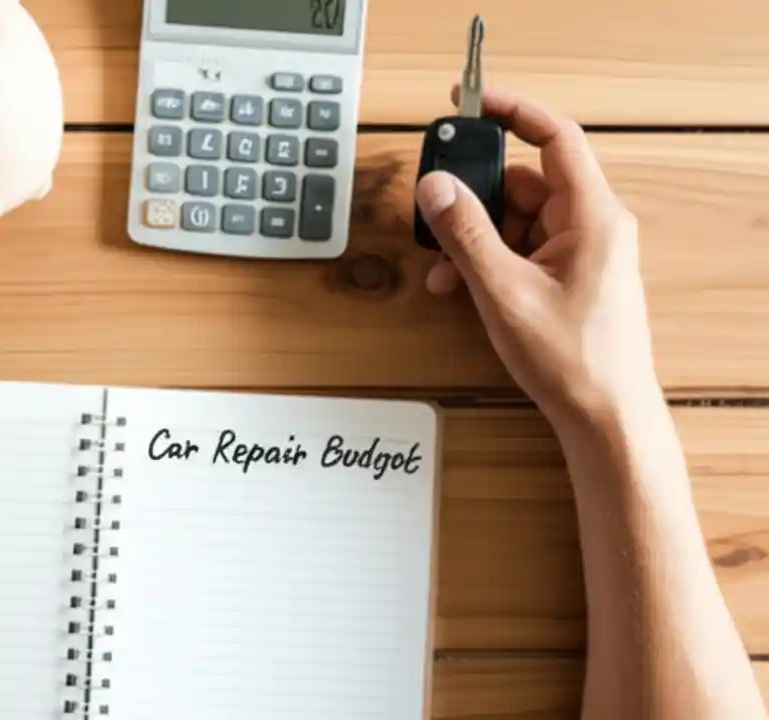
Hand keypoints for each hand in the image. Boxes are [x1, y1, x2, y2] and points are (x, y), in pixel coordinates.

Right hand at [415, 88, 656, 430]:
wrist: (605, 417)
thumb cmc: (571, 359)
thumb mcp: (503, 291)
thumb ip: (465, 234)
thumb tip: (436, 185)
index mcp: (593, 216)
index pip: (555, 138)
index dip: (513, 112)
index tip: (472, 102)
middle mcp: (593, 226)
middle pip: (524, 184)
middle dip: (474, 202)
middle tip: (434, 215)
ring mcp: (583, 253)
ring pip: (517, 221)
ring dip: (476, 239)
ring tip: (444, 272)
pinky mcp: (571, 277)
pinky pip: (523, 250)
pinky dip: (490, 261)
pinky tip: (461, 287)